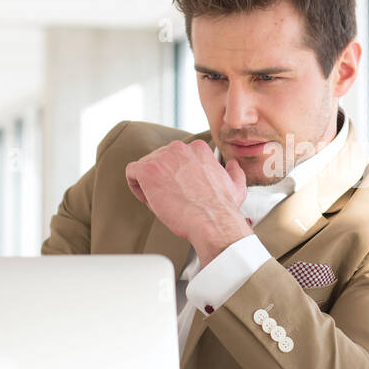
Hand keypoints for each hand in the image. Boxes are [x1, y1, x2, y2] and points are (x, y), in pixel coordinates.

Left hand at [126, 139, 252, 263]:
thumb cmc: (223, 207)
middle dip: (161, 178)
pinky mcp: (147, 170)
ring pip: (145, 167)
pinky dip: (136, 186)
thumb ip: (234, 171)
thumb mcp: (236, 184)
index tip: (178, 188)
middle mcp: (179, 148)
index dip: (174, 174)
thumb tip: (232, 165)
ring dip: (150, 184)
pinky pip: (132, 172)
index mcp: (197, 149)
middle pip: (159, 160)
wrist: (212, 221)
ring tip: (161, 201)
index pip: (176, 156)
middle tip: (169, 197)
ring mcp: (162, 157)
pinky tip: (149, 199)